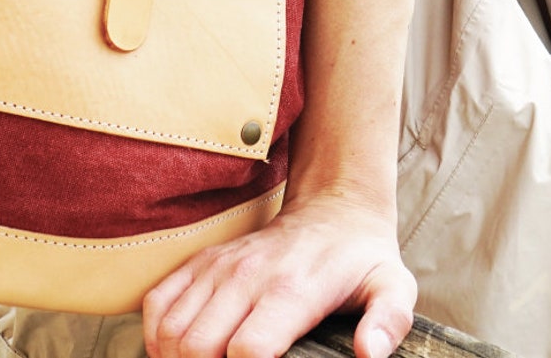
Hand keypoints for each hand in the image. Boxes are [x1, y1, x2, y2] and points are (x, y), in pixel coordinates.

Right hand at [142, 191, 416, 357]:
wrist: (335, 207)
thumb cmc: (362, 259)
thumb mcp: (393, 288)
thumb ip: (388, 321)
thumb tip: (369, 354)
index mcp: (291, 291)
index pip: (245, 351)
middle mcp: (246, 277)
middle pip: (197, 347)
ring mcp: (219, 267)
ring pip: (171, 330)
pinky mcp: (202, 262)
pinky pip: (157, 302)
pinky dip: (157, 336)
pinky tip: (177, 354)